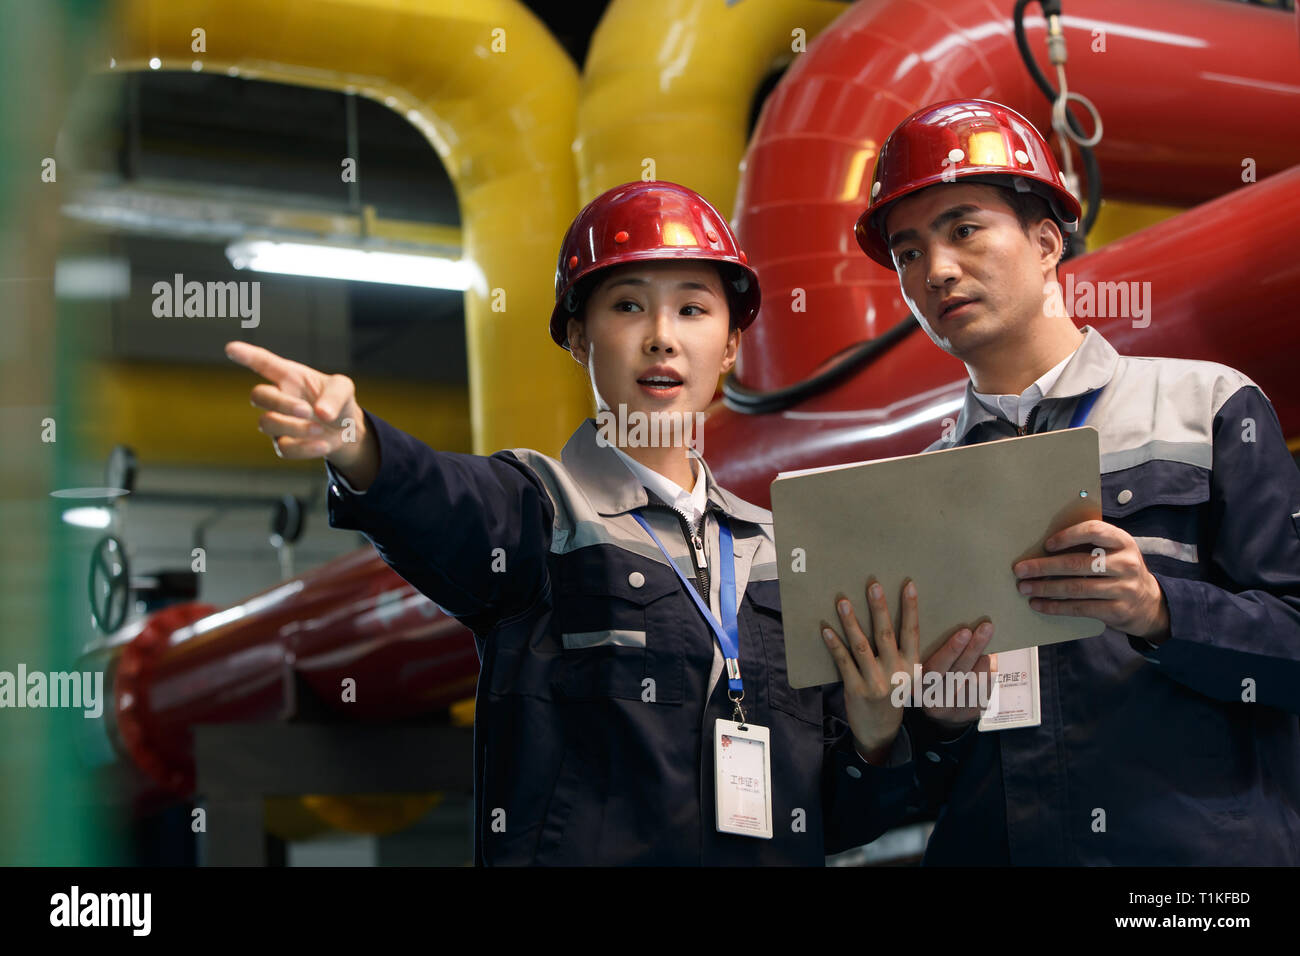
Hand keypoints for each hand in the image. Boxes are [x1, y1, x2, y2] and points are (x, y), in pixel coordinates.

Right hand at [225, 341, 375, 480]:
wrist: (346, 430)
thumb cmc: (338, 401)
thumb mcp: (344, 389)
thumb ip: (335, 395)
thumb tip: (322, 413)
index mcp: (289, 376)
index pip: (263, 363)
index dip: (247, 355)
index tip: (231, 348)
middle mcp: (278, 397)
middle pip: (259, 395)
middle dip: (280, 403)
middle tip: (306, 410)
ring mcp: (277, 422)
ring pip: (266, 423)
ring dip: (295, 427)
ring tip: (320, 428)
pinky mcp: (284, 444)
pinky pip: (284, 449)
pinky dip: (305, 448)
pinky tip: (324, 444)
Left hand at [822, 580, 919, 761]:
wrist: (880, 731)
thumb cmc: (892, 697)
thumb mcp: (906, 676)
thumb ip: (899, 652)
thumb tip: (884, 616)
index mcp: (912, 665)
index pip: (913, 632)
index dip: (911, 608)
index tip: (909, 585)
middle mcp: (896, 672)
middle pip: (886, 634)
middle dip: (879, 608)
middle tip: (873, 585)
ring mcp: (875, 681)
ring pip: (862, 645)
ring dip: (851, 622)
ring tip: (843, 602)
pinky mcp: (856, 689)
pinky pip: (843, 662)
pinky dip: (834, 644)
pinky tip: (826, 629)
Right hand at [919, 622, 995, 732]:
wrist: (939, 716)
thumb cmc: (930, 684)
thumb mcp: (922, 673)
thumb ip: (932, 659)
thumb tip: (960, 632)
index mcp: (919, 688)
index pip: (936, 668)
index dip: (951, 650)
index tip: (965, 632)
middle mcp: (936, 702)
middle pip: (959, 672)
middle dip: (974, 648)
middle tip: (987, 628)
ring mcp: (955, 711)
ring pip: (975, 682)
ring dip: (983, 663)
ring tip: (985, 653)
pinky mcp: (971, 714)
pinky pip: (985, 691)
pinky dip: (988, 677)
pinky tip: (987, 668)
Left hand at [1012, 520, 1169, 640]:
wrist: (1149, 603)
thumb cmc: (1119, 571)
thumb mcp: (1114, 552)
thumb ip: (1090, 545)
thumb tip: (1043, 546)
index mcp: (1123, 541)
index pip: (1094, 531)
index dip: (1068, 536)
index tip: (1046, 544)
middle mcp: (1126, 563)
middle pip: (1077, 563)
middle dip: (1044, 567)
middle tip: (1020, 570)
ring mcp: (1123, 588)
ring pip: (1076, 588)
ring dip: (1045, 588)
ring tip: (1024, 588)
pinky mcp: (1117, 611)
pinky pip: (1079, 608)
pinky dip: (1055, 607)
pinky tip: (1039, 604)